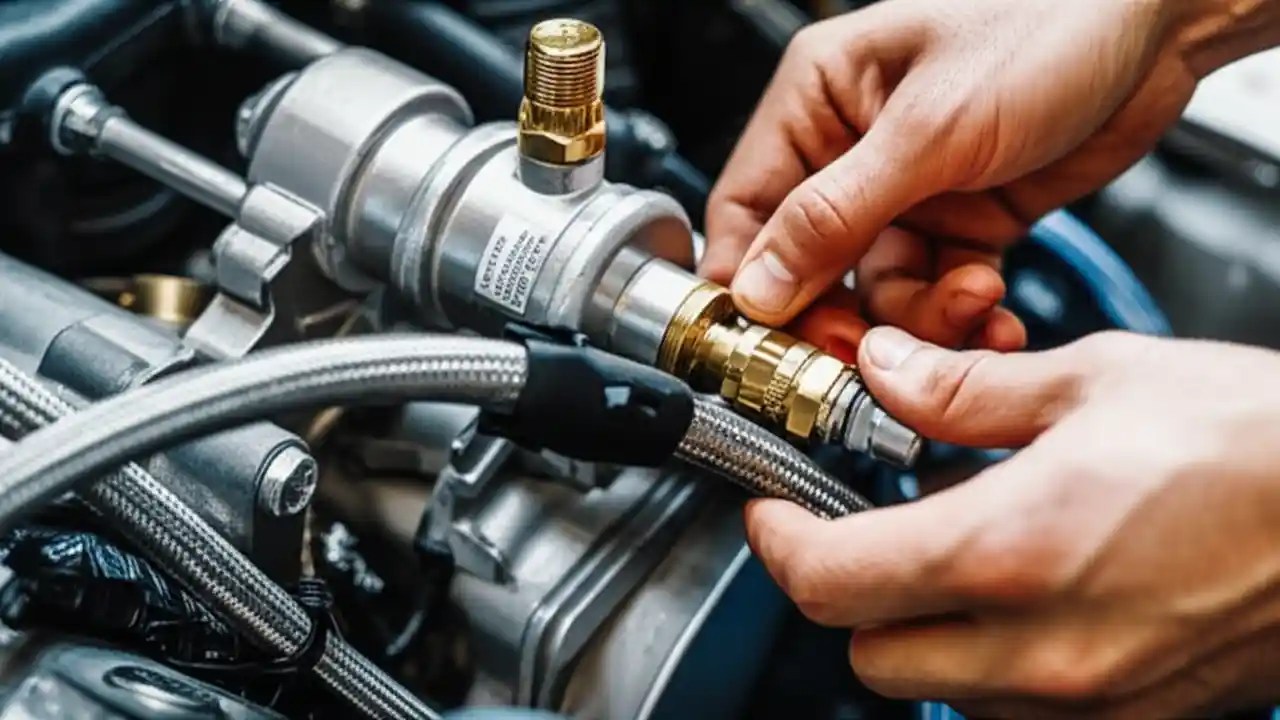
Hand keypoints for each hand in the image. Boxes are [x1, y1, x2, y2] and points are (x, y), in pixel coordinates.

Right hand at [702, 0, 1275, 353]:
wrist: (1161, 24)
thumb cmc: (1048, 23)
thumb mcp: (928, 130)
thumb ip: (835, 216)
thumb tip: (758, 287)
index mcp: (819, 101)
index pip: (748, 209)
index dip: (750, 282)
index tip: (767, 341)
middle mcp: (853, 149)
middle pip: (810, 265)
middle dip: (843, 312)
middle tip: (870, 351)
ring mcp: (909, 190)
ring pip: (877, 291)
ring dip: (920, 316)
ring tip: (970, 299)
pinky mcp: (962, 221)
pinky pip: (936, 292)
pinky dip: (961, 312)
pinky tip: (991, 307)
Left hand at [746, 328, 1279, 716]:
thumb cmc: (1263, 445)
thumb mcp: (1097, 380)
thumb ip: (965, 389)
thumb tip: (889, 370)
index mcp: (1011, 549)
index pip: (828, 579)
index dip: (777, 540)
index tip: (774, 509)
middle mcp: (1039, 647)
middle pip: (866, 654)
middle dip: (844, 590)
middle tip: (860, 525)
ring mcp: (1089, 701)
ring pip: (934, 691)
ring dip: (916, 630)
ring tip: (956, 553)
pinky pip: (1014, 712)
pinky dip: (988, 662)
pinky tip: (1025, 595)